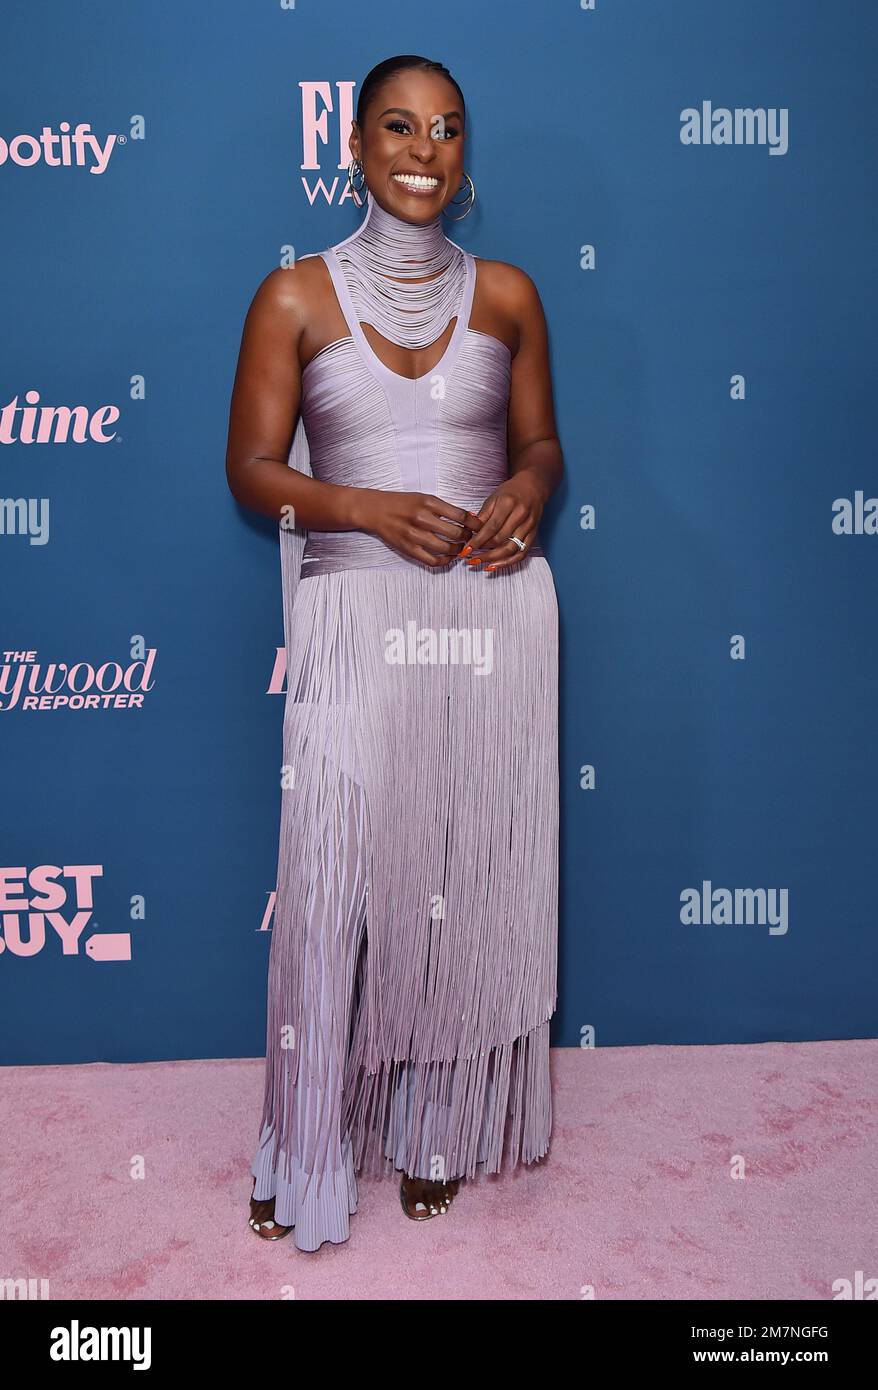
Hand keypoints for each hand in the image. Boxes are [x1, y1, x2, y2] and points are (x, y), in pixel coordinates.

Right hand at [351, 490, 482, 567]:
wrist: (375, 510)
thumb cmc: (402, 503)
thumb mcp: (424, 498)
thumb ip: (445, 508)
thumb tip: (469, 517)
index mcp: (429, 502)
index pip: (461, 516)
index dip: (474, 524)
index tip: (479, 528)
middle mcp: (422, 518)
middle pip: (456, 533)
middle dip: (468, 538)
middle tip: (470, 539)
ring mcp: (414, 535)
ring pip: (446, 548)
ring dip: (458, 550)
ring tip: (460, 548)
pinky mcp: (408, 548)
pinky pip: (432, 560)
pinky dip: (445, 561)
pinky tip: (448, 557)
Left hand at [462, 473, 547, 570]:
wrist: (533, 487)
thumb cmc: (510, 492)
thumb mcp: (493, 498)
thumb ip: (482, 516)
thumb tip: (469, 533)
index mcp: (508, 504)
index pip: (491, 527)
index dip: (478, 541)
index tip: (466, 550)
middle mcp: (520, 515)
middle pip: (500, 540)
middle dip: (483, 552)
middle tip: (470, 558)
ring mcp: (529, 526)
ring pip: (512, 549)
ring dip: (494, 559)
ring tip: (480, 564)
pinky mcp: (534, 534)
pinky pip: (522, 553)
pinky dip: (508, 562)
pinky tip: (495, 565)